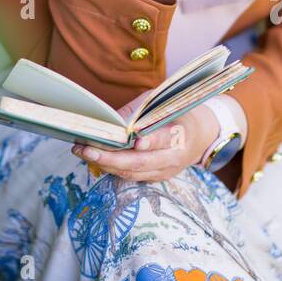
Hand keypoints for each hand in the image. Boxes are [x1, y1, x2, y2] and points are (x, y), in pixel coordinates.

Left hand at [71, 103, 218, 181]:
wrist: (200, 136)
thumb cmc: (175, 112)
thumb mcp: (161, 102)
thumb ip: (139, 110)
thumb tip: (111, 120)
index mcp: (180, 133)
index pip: (165, 139)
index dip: (151, 141)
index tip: (137, 141)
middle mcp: (173, 157)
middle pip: (140, 162)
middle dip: (110, 158)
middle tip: (86, 149)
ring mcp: (165, 171)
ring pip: (132, 173)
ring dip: (105, 164)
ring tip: (82, 152)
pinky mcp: (157, 178)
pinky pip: (132, 176)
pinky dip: (112, 168)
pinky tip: (94, 158)